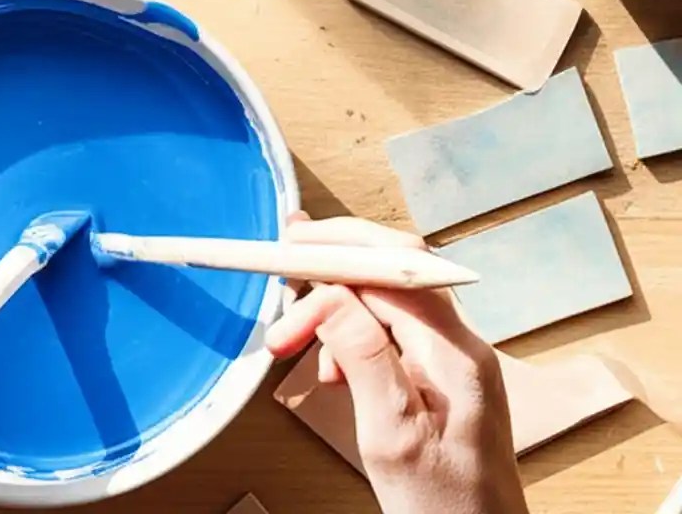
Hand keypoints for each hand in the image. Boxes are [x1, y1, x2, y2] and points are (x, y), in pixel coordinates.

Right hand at [266, 214, 527, 513]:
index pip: (393, 272)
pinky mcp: (438, 375)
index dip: (336, 254)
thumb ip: (365, 358)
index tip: (286, 252)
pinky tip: (328, 365)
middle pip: (394, 269)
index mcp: (455, 353)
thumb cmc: (444, 506)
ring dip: (334, 305)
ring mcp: (450, 358)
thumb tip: (333, 294)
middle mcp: (459, 344)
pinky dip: (348, 335)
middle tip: (281, 259)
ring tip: (290, 337)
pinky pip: (390, 331)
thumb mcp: (392, 435)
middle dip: (334, 260)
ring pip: (387, 298)